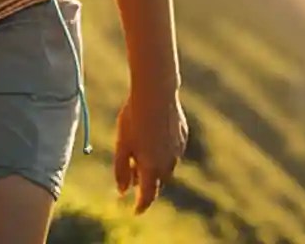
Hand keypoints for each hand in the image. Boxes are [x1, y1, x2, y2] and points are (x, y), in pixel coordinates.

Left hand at [113, 90, 187, 213]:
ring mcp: (178, 150)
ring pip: (166, 166)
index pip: (148, 195)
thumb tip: (121, 191)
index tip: (135, 211)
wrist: (156, 93)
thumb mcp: (121, 145)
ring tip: (140, 156)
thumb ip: (121, 170)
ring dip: (154, 167)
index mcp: (152, 168)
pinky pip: (172, 151)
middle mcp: (168, 163)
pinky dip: (162, 152)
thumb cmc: (134, 118)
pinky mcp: (183, 137)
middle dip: (146, 183)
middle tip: (132, 177)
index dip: (141, 205)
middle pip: (157, 181)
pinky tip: (153, 138)